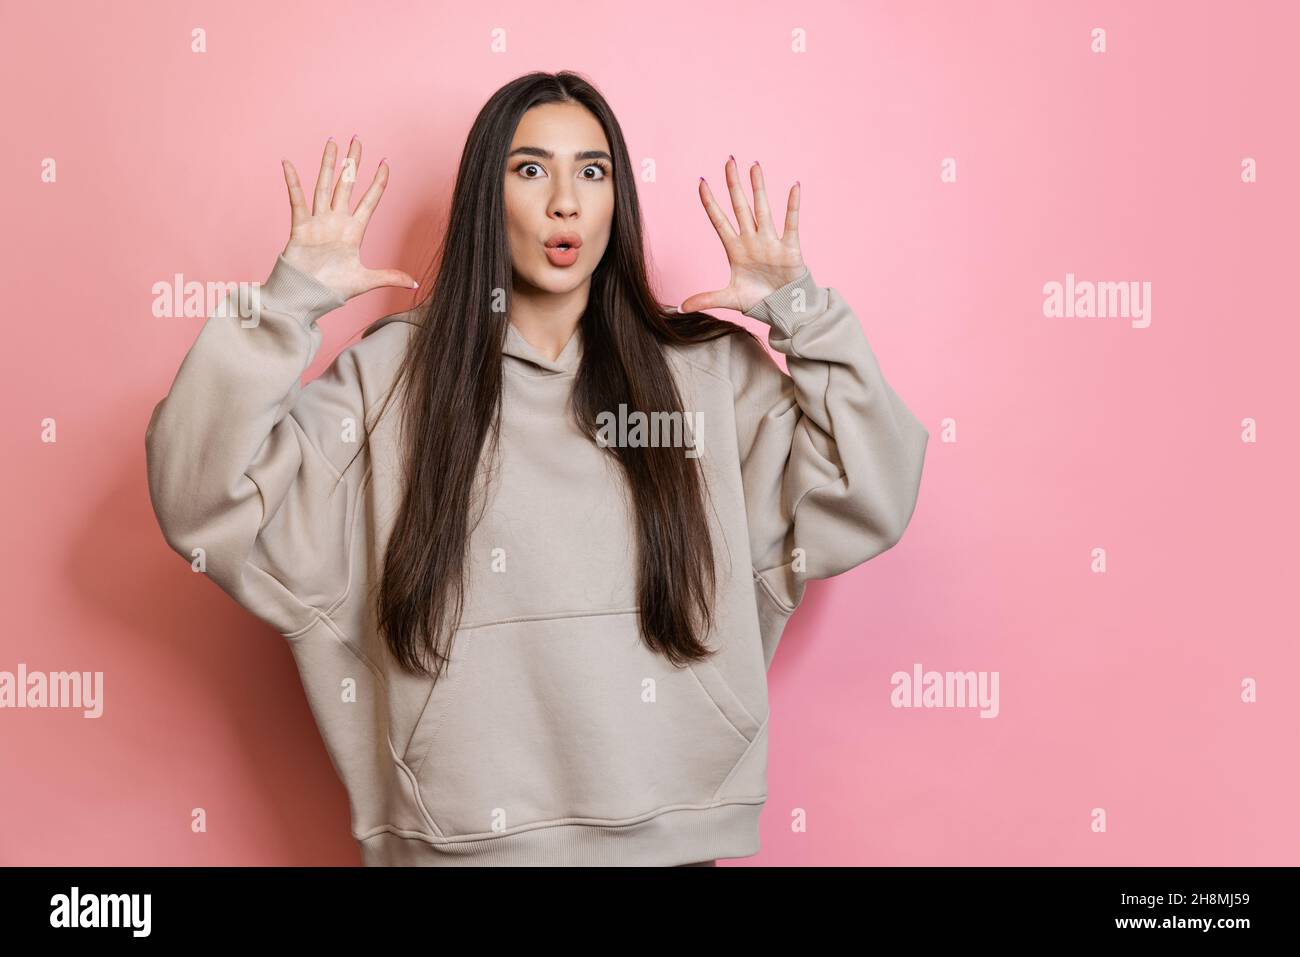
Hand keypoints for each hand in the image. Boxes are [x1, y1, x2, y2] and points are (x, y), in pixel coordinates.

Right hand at [279, 136, 417, 300]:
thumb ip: (389, 276)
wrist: (307, 298)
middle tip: (357, 140)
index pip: (369, 201)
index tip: (386, 163)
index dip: (378, 183)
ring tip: (332, 143)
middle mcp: (337, 222)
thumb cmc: (333, 290)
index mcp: (354, 231)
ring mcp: (318, 222)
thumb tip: (416, 284)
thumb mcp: (365, 281)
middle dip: (353, 163)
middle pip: (347, 185)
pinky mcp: (300, 227)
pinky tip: (289, 164)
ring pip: (325, 186)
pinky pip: (296, 200)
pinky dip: (292, 182)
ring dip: (329, 165)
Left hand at [679, 157, 806, 314]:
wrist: (784, 309)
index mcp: (735, 249)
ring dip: (758, 188)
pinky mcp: (789, 247)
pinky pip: (791, 223)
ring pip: (762, 209)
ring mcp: (770, 241)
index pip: (719, 221)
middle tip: (729, 161)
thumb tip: (679, 309)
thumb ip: (706, 299)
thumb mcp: (729, 299)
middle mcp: (751, 240)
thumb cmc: (759, 301)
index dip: (710, 203)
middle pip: (740, 207)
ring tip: (754, 166)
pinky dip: (792, 206)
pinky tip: (794, 187)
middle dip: (734, 185)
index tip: (701, 182)